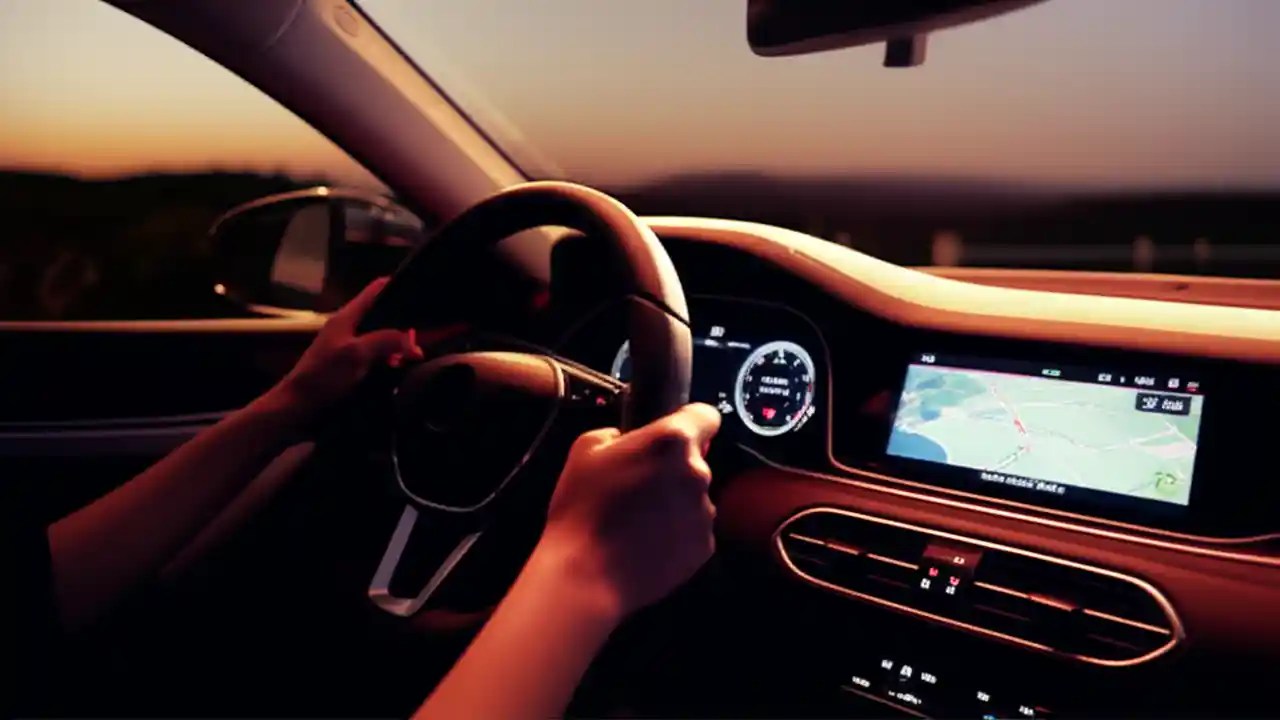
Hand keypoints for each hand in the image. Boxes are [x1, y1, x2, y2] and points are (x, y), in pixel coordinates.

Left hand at [270, 277, 422, 419]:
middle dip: (404, 320)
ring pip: (383, 337)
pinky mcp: (352, 365)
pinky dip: (391, 359)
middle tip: (429, 328)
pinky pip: (378, 356)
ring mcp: (350, 346)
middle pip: (383, 314)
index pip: (376, 290)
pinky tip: (403, 367)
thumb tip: (414, 342)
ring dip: (399, 344)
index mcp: (348, 316)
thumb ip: (386, 341)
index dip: (398, 285)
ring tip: (420, 350)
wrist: (300, 406)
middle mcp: (350, 327)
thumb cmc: (324, 375)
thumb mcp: (357, 354)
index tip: (422, 290)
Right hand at [536, 403, 721, 618]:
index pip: (706, 415)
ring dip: (674, 501)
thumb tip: (627, 438)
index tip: (673, 433)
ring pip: (694, 496)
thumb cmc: (581, 509)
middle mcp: (698, 473)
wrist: (586, 575)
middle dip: (672, 468)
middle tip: (637, 486)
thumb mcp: (585, 449)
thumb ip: (616, 433)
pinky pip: (693, 529)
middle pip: (695, 461)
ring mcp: (705, 513)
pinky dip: (676, 532)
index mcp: (672, 442)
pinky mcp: (704, 547)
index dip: (689, 421)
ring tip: (638, 520)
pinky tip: (647, 542)